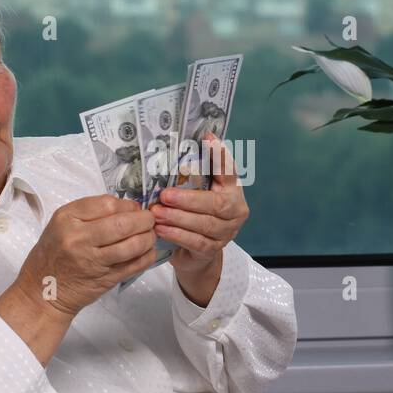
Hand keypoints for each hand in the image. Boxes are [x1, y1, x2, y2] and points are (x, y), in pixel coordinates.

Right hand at [13, 195, 155, 316]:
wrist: (42, 290)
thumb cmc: (53, 254)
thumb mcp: (61, 225)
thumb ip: (90, 213)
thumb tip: (127, 207)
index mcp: (67, 219)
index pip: (107, 204)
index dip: (127, 205)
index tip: (133, 208)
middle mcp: (78, 238)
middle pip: (123, 223)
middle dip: (144, 219)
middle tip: (149, 220)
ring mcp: (92, 261)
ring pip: (133, 245)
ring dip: (148, 238)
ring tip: (150, 235)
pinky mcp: (105, 279)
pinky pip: (135, 265)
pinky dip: (147, 256)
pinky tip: (148, 251)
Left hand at [150, 133, 248, 301]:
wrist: (198, 253)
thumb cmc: (196, 214)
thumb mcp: (197, 192)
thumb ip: (193, 175)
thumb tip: (177, 147)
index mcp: (233, 189)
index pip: (229, 170)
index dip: (220, 156)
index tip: (208, 139)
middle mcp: (236, 210)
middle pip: (216, 204)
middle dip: (188, 199)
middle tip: (164, 195)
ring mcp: (227, 232)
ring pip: (205, 224)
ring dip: (178, 218)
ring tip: (156, 213)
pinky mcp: (214, 250)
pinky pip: (195, 242)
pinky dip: (176, 235)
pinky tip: (160, 229)